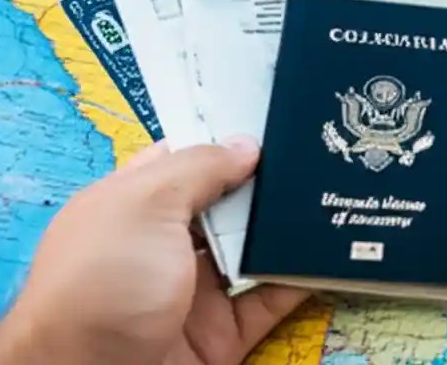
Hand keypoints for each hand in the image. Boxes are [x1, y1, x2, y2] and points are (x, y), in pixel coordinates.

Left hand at [0, 139, 308, 364]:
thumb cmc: (105, 282)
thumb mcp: (145, 206)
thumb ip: (200, 169)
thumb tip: (249, 144)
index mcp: (133, 204)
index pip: (184, 159)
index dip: (226, 136)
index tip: (278, 113)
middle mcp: (164, 244)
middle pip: (228, 202)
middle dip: (269, 180)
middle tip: (326, 148)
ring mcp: (195, 290)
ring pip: (253, 249)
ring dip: (291, 227)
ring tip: (341, 192)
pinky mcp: (223, 333)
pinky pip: (270, 299)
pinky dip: (302, 279)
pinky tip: (335, 251)